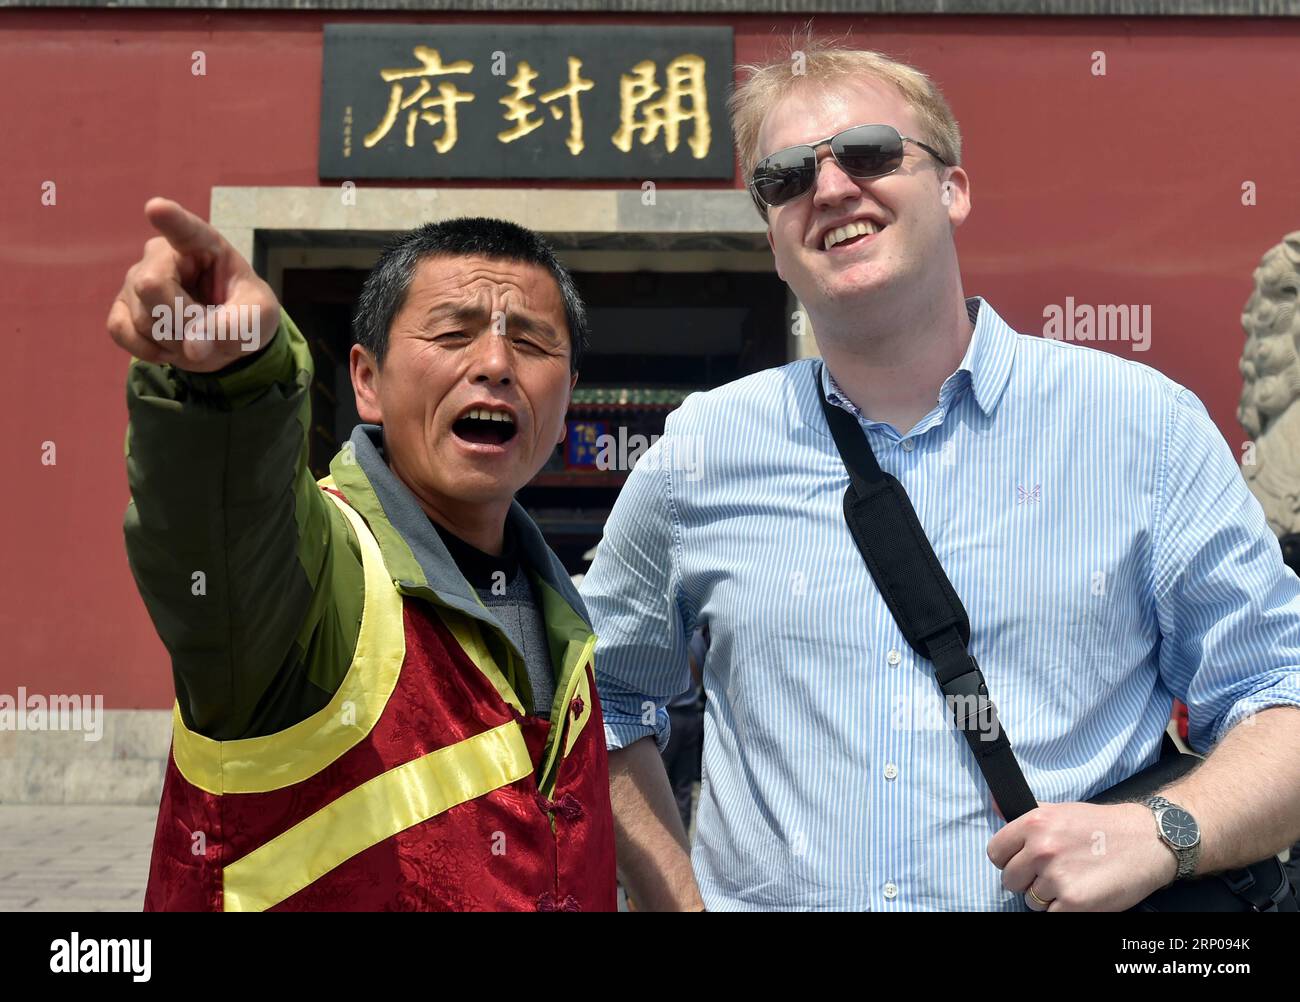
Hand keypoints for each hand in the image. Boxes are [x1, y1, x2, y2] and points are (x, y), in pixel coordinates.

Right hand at [106, 197, 280, 371]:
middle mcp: (161, 254)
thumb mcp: (259, 318)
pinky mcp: (121, 307)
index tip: (157, 208)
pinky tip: (170, 347)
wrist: (227, 336)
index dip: (170, 218)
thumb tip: (193, 346)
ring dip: (175, 341)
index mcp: (203, 244)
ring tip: (196, 336)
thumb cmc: (246, 312)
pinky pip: (120, 330)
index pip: (185, 228)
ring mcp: (135, 279)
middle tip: (210, 332)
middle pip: (153, 287)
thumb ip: (237, 327)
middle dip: (184, 321)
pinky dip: (149, 349)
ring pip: (141, 316)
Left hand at [987, 801, 1177, 910]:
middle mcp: (1041, 848)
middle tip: (1052, 874)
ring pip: (1031, 900)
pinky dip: (1064, 909)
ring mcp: (1056, 876)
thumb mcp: (1060, 811)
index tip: (1022, 863)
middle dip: (1027, 881)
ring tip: (1072, 880)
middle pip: (1010, 880)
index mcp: (1034, 823)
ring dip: (1048, 897)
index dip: (1008, 861)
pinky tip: (1081, 893)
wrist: (1146, 840)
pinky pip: (1052, 914)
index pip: (996, 852)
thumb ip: (1027, 815)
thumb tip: (994, 804)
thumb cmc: (1103, 826)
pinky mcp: (1074, 901)